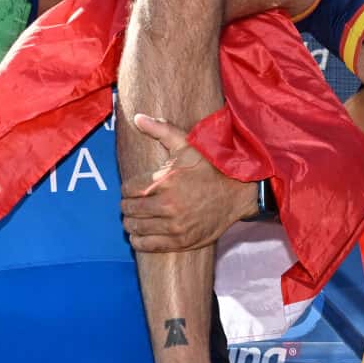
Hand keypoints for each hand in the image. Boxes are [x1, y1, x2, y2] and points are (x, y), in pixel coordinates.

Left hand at [120, 112, 258, 251]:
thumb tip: (138, 117)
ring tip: (133, 219)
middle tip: (131, 204)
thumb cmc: (209, 167)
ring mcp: (174, 225)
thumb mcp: (186, 145)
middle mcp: (166, 204)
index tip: (131, 190)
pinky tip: (139, 235)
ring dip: (130, 224)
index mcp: (164, 180)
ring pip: (136, 228)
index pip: (128, 189)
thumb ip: (160, 130)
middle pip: (129, 210)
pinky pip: (148, 245)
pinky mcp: (181, 240)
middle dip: (127, 206)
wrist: (236, 193)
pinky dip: (138, 241)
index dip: (127, 189)